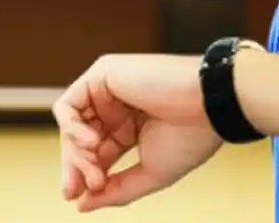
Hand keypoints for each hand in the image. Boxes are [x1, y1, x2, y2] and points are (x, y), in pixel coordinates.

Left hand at [52, 54, 223, 212]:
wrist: (209, 103)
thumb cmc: (191, 135)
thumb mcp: (150, 173)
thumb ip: (116, 190)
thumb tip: (83, 204)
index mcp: (132, 127)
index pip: (97, 153)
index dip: (85, 175)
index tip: (79, 197)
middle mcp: (119, 106)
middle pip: (79, 140)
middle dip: (77, 166)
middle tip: (84, 187)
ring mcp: (109, 89)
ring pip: (72, 125)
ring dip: (76, 151)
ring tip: (95, 165)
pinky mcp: (102, 73)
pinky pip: (68, 104)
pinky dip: (70, 128)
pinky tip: (91, 143)